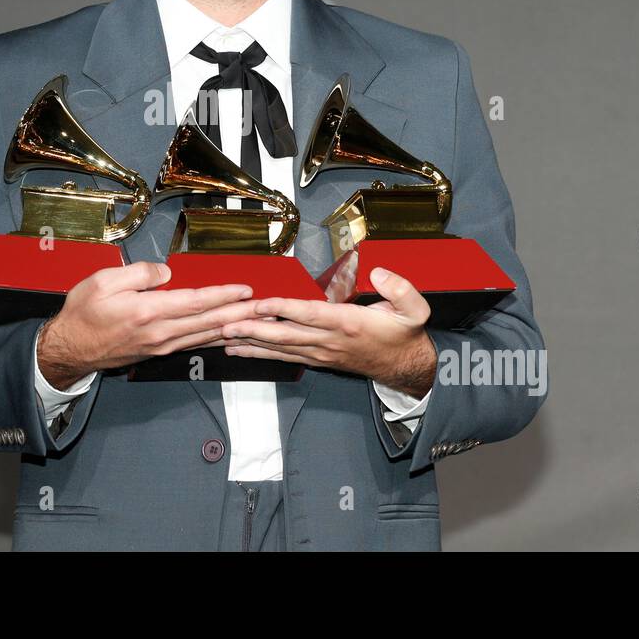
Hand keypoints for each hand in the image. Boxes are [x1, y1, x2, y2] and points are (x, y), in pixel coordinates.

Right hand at [37, 261, 256, 388]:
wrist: (69, 350)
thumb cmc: (82, 314)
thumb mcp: (102, 282)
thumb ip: (138, 273)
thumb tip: (165, 273)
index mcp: (148, 312)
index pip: (196, 302)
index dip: (224, 295)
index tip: (245, 289)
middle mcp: (160, 333)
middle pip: (210, 322)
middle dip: (242, 314)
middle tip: (267, 308)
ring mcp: (161, 346)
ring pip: (206, 335)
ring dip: (235, 327)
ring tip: (258, 321)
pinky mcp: (159, 351)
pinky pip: (195, 343)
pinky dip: (216, 338)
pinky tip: (229, 334)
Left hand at [221, 266, 437, 395]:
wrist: (405, 366)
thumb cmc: (404, 334)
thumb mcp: (415, 310)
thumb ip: (400, 289)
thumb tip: (379, 272)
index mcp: (347, 323)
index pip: (310, 314)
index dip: (284, 309)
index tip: (260, 303)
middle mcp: (328, 341)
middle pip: (285, 335)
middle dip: (253, 329)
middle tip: (226, 323)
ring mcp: (320, 353)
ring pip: (279, 348)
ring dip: (249, 342)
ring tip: (223, 336)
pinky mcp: (315, 359)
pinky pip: (283, 357)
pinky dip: (259, 353)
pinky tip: (238, 350)